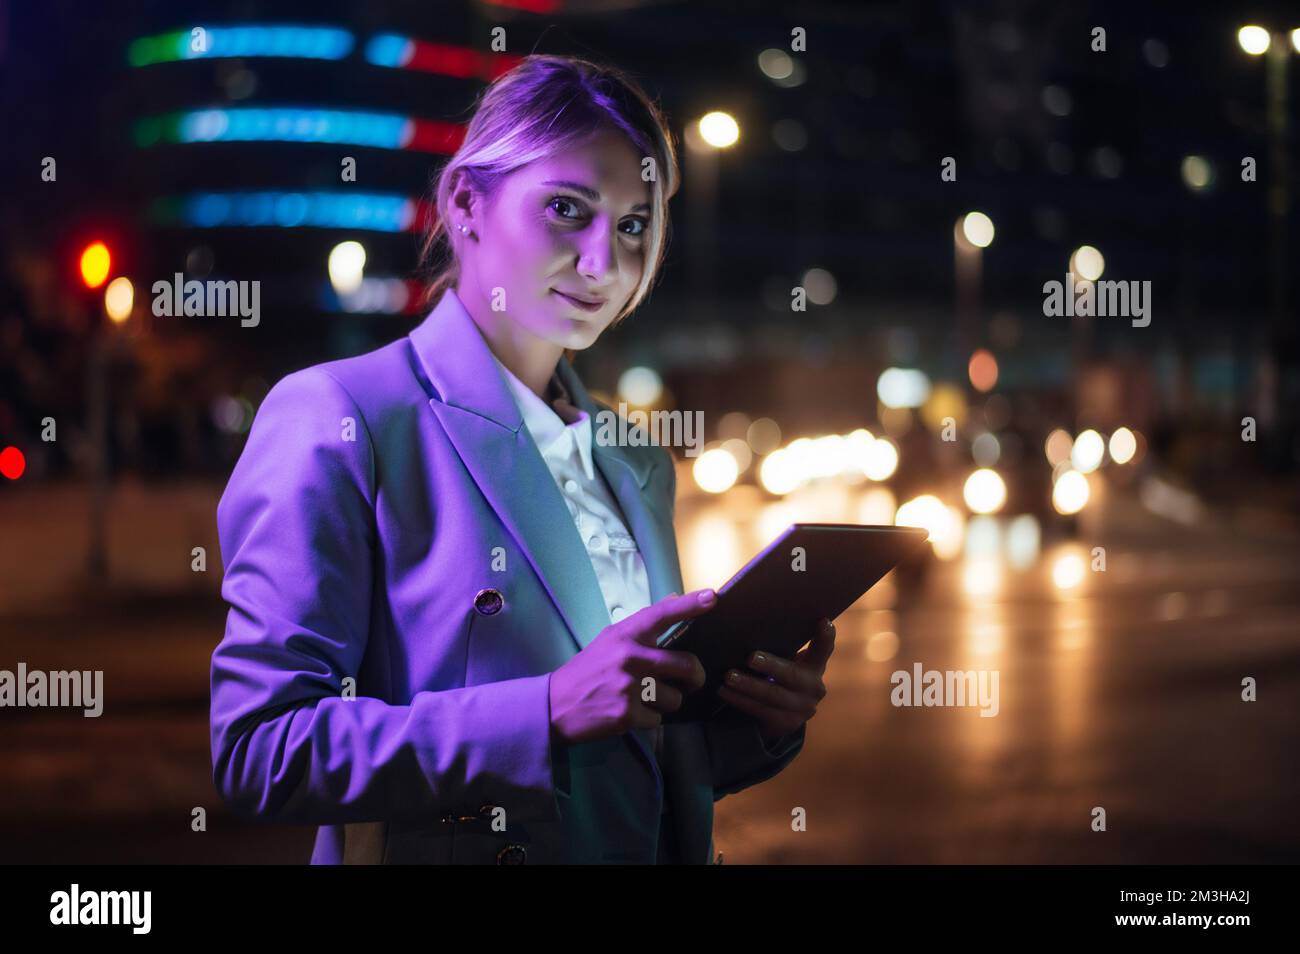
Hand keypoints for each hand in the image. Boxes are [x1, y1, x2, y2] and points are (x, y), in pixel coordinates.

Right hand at [549, 590, 712, 743]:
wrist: (555, 705)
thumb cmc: (587, 670)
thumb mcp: (609, 640)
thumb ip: (642, 624)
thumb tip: (672, 598)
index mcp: (625, 635)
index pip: (662, 614)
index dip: (689, 605)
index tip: (711, 597)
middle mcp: (629, 656)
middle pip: (687, 665)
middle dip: (695, 678)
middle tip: (691, 682)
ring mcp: (629, 686)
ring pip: (675, 698)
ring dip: (666, 703)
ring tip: (644, 700)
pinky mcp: (627, 714)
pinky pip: (659, 719)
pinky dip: (649, 720)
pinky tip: (630, 713)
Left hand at [716, 617, 833, 745]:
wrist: (782, 714)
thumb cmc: (780, 675)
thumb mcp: (787, 660)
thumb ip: (781, 644)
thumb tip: (746, 616)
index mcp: (815, 666)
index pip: (824, 649)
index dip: (825, 637)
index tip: (823, 621)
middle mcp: (814, 688)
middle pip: (792, 675)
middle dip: (771, 666)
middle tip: (750, 657)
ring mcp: (802, 709)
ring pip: (772, 695)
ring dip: (748, 685)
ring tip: (728, 676)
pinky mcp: (786, 724)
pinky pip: (760, 711)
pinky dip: (740, 700)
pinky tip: (725, 692)